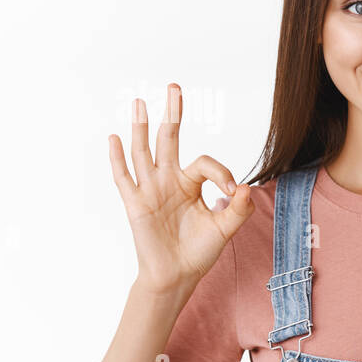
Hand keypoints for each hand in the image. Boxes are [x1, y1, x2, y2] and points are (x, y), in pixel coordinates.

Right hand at [108, 82, 254, 293]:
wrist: (177, 275)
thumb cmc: (199, 251)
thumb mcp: (225, 229)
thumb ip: (239, 209)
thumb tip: (246, 187)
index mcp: (190, 183)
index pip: (205, 163)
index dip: (222, 174)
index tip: (234, 194)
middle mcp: (168, 181)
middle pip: (169, 140)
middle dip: (172, 114)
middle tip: (174, 87)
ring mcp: (150, 190)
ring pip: (144, 152)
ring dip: (141, 127)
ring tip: (139, 102)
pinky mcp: (135, 204)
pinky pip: (124, 178)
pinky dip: (118, 159)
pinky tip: (115, 138)